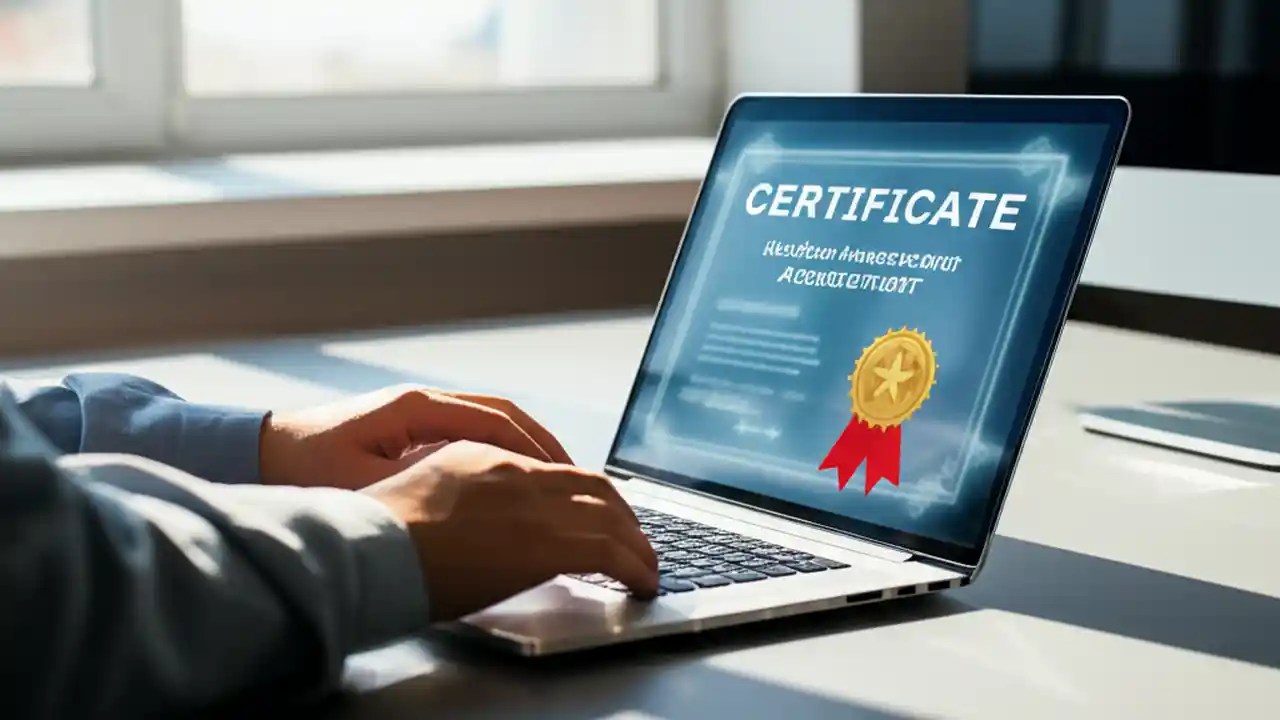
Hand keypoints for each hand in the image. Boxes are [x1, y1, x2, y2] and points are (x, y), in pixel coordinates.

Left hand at [259, 385, 572, 489]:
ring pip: (491, 420)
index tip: (563, 479)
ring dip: (526, 447)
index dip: (534, 451)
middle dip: (543, 446)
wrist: (261, 452)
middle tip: (576, 481)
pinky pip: (472, 432)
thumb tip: (465, 499)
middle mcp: (423, 400)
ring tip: (557, 480)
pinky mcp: (413, 426)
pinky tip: (514, 480)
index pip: (494, 422)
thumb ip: (412, 487)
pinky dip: (502, 450)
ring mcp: (419, 411)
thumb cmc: (300, 469)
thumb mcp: (356, 487)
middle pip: (503, 414)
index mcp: (415, 407)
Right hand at [363, 440, 657, 620]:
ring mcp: (534, 502)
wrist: (368, 547)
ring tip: (647, 566)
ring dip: (635, 543)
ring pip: (609, 516)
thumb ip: (458, 500)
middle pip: (592, 486)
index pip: (553, 470)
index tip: (597, 514)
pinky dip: (635, 565)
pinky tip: (642, 582)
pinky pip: (610, 550)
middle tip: (635, 539)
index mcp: (484, 456)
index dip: (584, 494)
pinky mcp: (547, 541)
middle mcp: (516, 471)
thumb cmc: (376, 535)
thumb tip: (476, 526)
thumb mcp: (420, 494)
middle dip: (621, 514)